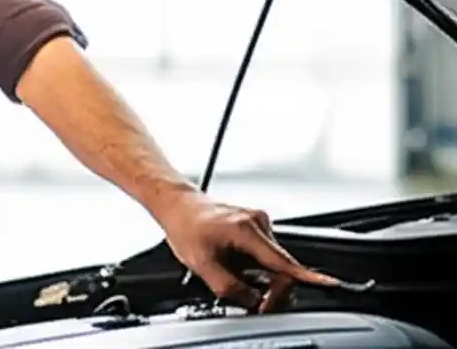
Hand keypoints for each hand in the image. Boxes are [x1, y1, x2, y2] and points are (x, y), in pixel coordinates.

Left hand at [154, 190, 342, 312]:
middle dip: (268, 287)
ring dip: (256, 275)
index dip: (306, 277)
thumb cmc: (186, 227)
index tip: (327, 284)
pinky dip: (253, 265)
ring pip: (271, 262)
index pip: (283, 261)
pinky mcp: (256, 226)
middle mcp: (259, 222)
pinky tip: (233, 262)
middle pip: (280, 266)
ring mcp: (259, 222)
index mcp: (247, 230)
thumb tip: (252, 301)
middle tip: (249, 300)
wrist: (178, 205)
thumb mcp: (201, 265)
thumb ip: (230, 287)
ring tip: (228, 271)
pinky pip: (264, 254)